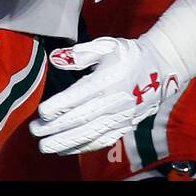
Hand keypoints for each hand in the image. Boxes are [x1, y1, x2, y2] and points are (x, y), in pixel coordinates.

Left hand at [29, 33, 187, 155]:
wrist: (161, 69)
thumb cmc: (129, 55)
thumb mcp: (108, 45)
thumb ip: (82, 53)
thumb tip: (57, 58)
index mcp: (109, 80)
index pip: (80, 95)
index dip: (60, 105)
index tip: (42, 112)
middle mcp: (115, 101)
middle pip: (81, 118)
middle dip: (56, 128)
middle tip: (35, 131)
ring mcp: (121, 117)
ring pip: (90, 134)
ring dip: (65, 142)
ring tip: (44, 145)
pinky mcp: (125, 126)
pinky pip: (101, 140)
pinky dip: (82, 147)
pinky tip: (64, 149)